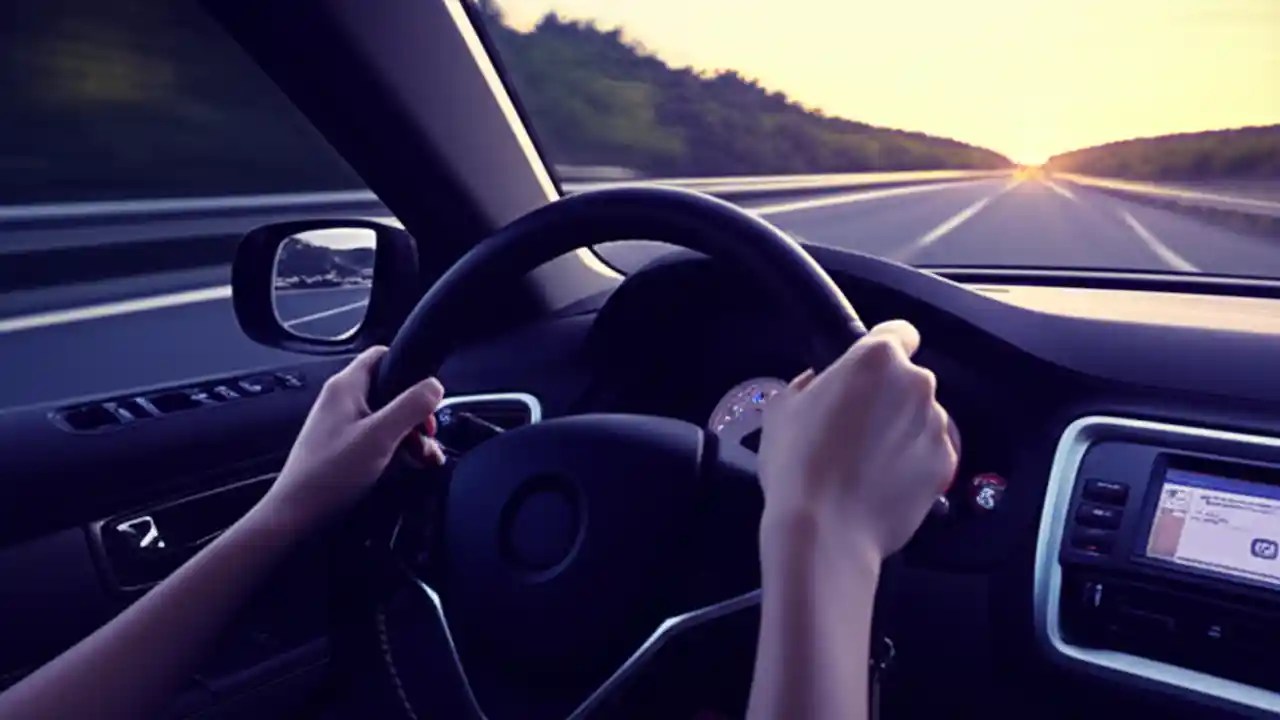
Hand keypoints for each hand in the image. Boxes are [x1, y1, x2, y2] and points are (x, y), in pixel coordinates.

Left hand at [259, 346, 445, 533]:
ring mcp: (342, 424)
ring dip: (410, 435)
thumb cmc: (328, 475)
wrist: (298, 515)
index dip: (410, 369)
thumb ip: (411, 407)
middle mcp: (342, 401)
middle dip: (416, 413)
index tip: (427, 396)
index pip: (382, 356)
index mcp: (346, 387)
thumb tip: (435, 386)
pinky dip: (397, 449)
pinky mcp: (344, 447)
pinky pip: (379, 438)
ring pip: (388, 417)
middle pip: (392, 391)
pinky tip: (407, 466)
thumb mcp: (380, 436)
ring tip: (423, 457)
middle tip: (427, 435)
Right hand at [758, 320, 958, 563]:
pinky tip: (884, 484)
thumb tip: (818, 385)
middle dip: (889, 397)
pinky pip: (930, 452)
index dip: (883, 349)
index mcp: (877, 359)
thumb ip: (806, 386)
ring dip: (902, 430)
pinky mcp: (947, 464)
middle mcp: (917, 384)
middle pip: (909, 380)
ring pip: (922, 417)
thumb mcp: (781, 411)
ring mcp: (937, 426)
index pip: (899, 332)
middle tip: (856, 427)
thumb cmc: (797, 462)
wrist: (825, 531)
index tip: (866, 375)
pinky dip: (914, 463)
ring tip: (869, 464)